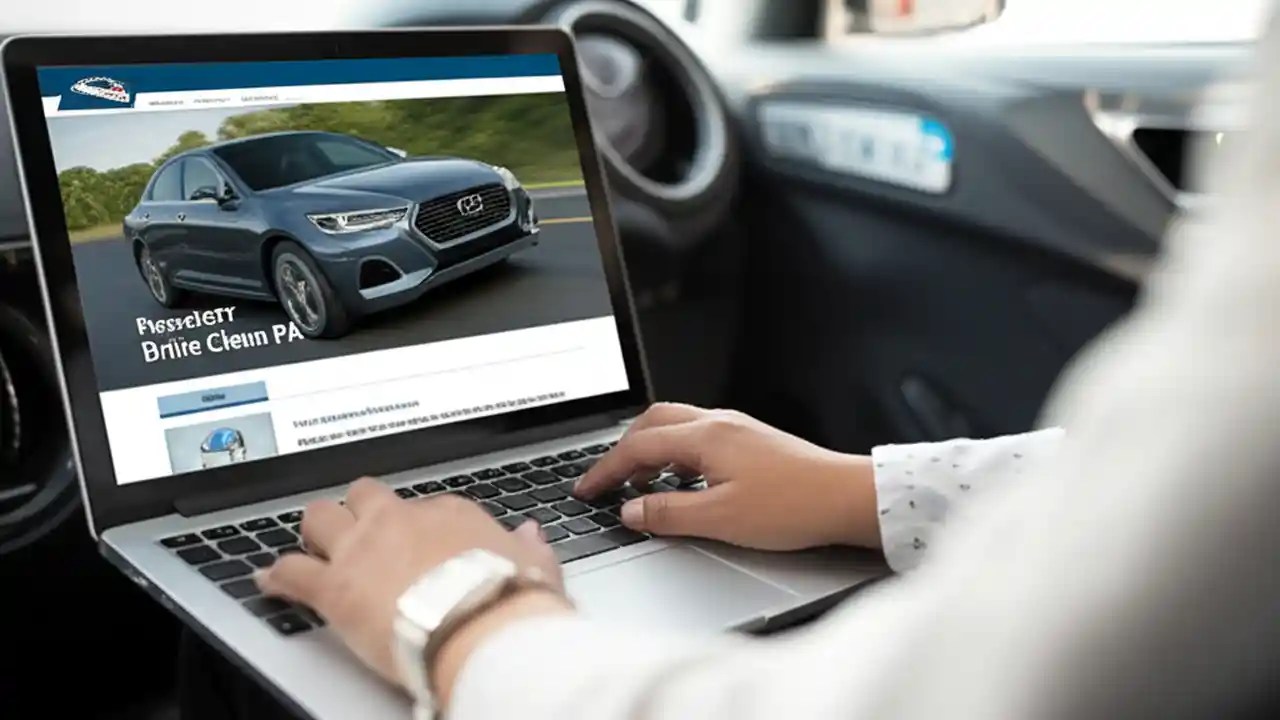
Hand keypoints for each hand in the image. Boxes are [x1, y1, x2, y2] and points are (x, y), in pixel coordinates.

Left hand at [255, 479, 571, 706]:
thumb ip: (528, 548)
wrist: (481, 626)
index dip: (414, 526)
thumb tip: (530, 536)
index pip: (423, 507)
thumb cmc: (509, 600)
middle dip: (357, 512)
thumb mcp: (535, 566)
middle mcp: (400, 521)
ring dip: (315, 531)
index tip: (416, 542)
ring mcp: (362, 549)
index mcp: (449, 514)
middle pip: (364, 497)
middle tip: (357, 532)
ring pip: (320, 518)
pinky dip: (278, 576)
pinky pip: (292, 570)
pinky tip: (270, 580)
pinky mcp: (334, 587)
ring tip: (311, 545)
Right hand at [575, 403, 880, 550]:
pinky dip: (675, 455)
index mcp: (705, 436)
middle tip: (606, 481)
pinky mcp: (751, 441)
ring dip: (650, 450)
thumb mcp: (720, 518)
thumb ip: (668, 513)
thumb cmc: (794, 506)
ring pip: (677, 428)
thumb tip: (631, 511)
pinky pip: (698, 437)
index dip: (606, 470)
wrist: (847, 498)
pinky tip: (681, 481)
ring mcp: (737, 429)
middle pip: (653, 423)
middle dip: (623, 450)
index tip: (586, 489)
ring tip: (639, 484)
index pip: (637, 446)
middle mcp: (719, 423)